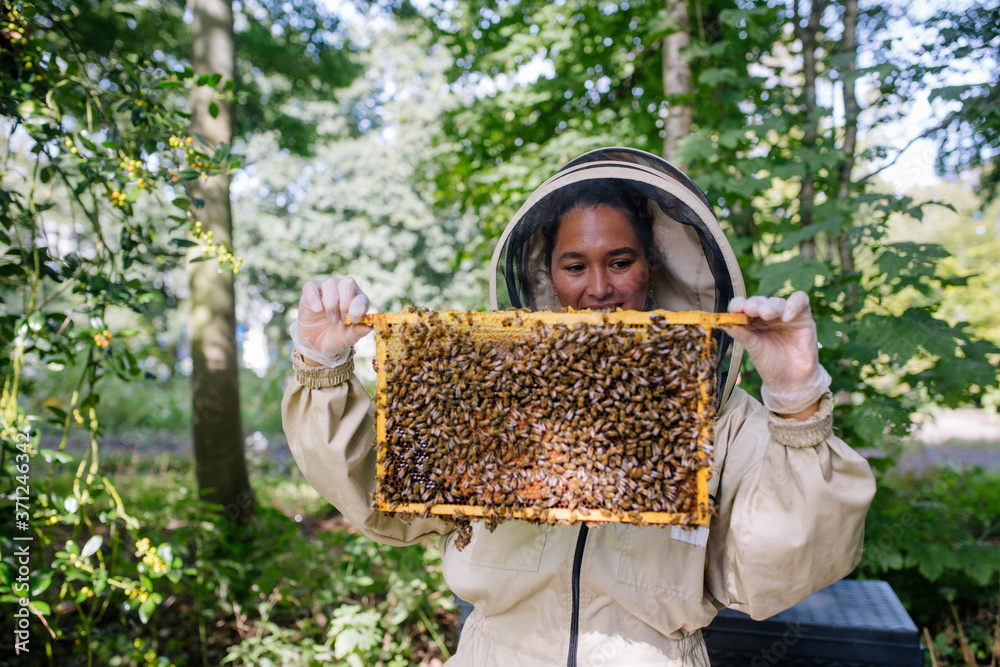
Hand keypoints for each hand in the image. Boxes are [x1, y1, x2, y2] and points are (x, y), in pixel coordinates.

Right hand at [289, 277, 372, 367]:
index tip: (354, 320)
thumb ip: (358, 331)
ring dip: (331, 304)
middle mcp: (343, 290)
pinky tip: (317, 310)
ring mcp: (326, 289)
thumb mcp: (348, 338)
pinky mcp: (310, 291)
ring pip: (331, 284)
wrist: (316, 345)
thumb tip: (370, 326)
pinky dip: (314, 298)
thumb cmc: (337, 338)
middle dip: (345, 304)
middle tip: (342, 321)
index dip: (359, 307)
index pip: (361, 297)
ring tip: (332, 320)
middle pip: (348, 284)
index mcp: (357, 300)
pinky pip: (311, 287)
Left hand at [724, 291, 830, 416]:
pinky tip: (786, 317)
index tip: (735, 309)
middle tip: (751, 310)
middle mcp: (766, 315)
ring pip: (776, 301)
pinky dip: (793, 304)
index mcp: (750, 321)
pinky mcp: (802, 315)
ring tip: (767, 314)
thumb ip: (741, 335)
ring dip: (771, 306)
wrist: (792, 379)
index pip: (742, 305)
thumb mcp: (753, 349)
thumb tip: (724, 323)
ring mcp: (784, 313)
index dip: (738, 304)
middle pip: (758, 301)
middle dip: (754, 304)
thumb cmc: (770, 364)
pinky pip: (799, 300)